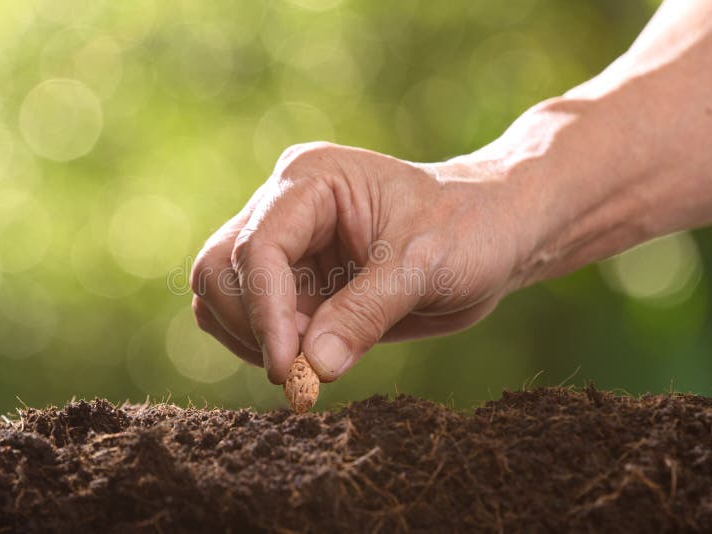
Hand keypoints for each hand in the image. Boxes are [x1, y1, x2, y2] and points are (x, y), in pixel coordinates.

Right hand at [190, 142, 527, 383]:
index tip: (290, 368)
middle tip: (302, 368)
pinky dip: (265, 348)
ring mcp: (285, 245)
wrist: (492, 235)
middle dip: (251, 325)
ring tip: (310, 363)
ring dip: (252, 340)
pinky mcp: (294, 282)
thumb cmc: (469, 229)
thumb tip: (313, 369)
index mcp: (310, 180)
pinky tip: (310, 359)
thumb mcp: (426, 265)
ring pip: (222, 296)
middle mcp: (285, 207)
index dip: (265, 312)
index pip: (257, 248)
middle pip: (219, 269)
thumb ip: (367, 314)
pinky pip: (250, 320)